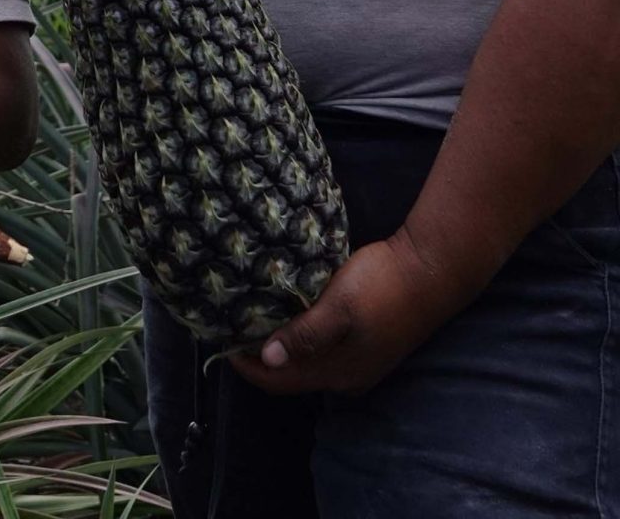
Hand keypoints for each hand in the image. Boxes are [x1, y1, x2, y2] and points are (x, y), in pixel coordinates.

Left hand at [229, 230, 469, 396]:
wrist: (431, 269)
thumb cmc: (382, 286)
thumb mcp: (338, 307)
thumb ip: (305, 335)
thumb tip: (269, 358)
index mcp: (338, 371)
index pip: (280, 382)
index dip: (248, 367)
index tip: (221, 342)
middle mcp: (347, 375)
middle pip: (291, 376)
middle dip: (260, 358)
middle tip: (231, 328)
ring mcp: (359, 361)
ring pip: (306, 362)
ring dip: (279, 347)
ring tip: (252, 319)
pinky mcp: (366, 342)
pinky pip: (322, 349)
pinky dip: (298, 338)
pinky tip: (288, 314)